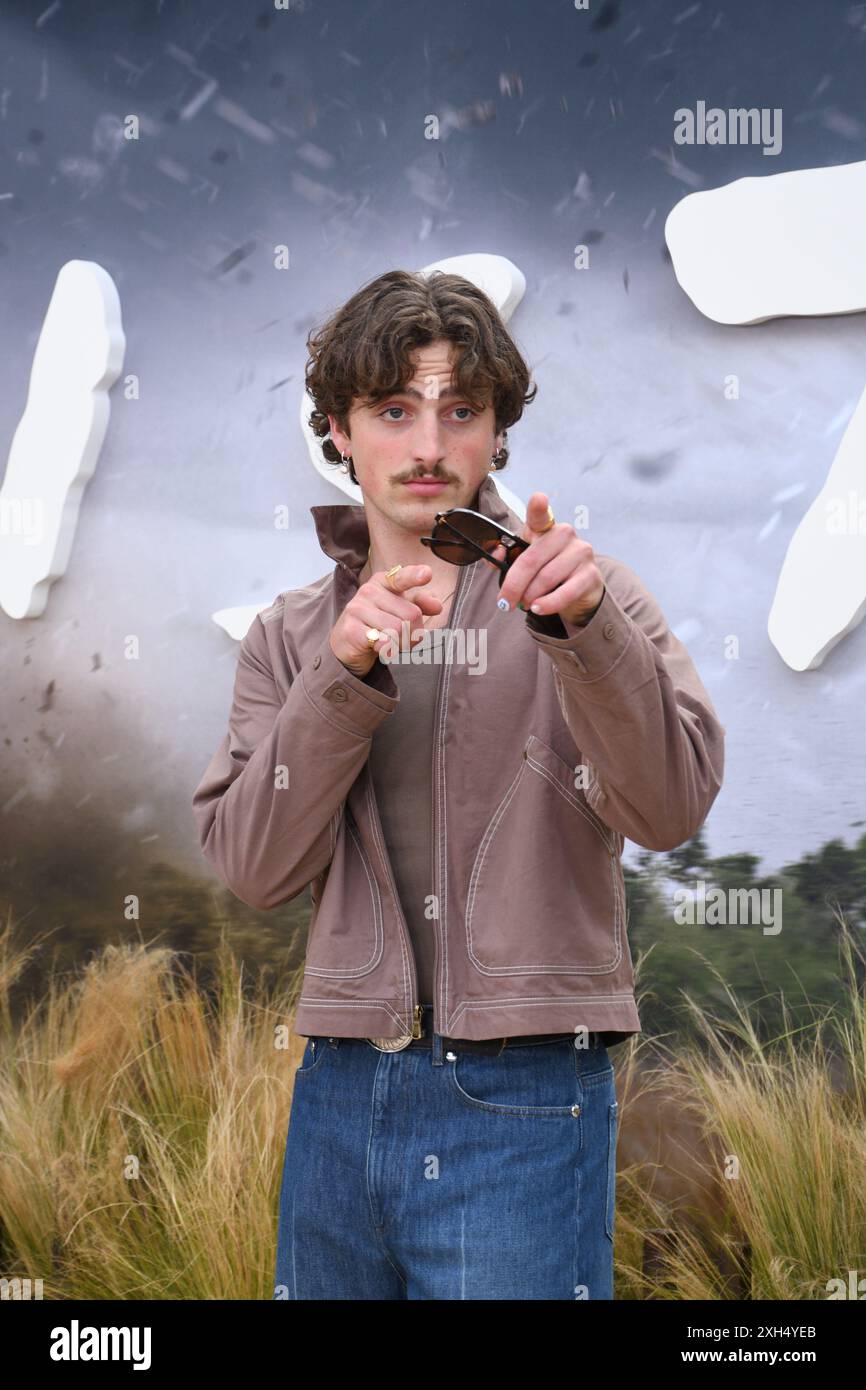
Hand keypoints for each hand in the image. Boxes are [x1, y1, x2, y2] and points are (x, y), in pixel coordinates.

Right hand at [329, 564, 441, 676]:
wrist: (347, 645)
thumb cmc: (379, 625)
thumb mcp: (401, 611)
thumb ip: (420, 605)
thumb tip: (437, 605)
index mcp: (383, 582)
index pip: (401, 577)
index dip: (414, 576)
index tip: (427, 574)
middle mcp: (369, 591)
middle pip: (411, 614)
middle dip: (414, 633)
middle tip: (403, 639)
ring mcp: (357, 608)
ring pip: (399, 629)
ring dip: (401, 644)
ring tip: (391, 644)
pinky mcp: (351, 629)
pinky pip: (384, 642)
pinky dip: (388, 650)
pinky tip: (378, 648)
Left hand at [490, 492, 604, 625]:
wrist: (578, 589)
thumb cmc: (545, 570)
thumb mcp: (523, 562)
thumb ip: (505, 558)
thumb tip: (496, 555)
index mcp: (545, 528)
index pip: (540, 515)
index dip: (539, 507)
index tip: (539, 498)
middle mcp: (565, 534)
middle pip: (531, 560)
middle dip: (513, 585)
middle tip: (504, 603)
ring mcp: (581, 553)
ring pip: (545, 579)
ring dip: (529, 597)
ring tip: (524, 605)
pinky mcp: (590, 574)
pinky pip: (564, 593)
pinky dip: (547, 604)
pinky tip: (538, 608)